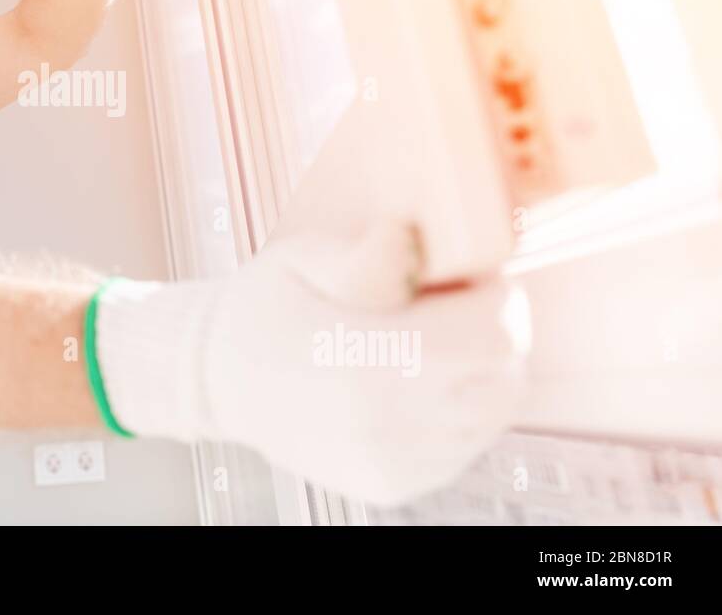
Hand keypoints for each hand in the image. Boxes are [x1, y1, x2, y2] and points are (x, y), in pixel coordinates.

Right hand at [91, 220, 530, 506]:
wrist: (217, 378)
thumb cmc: (263, 308)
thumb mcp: (303, 258)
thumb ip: (369, 253)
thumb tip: (416, 239)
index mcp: (365, 362)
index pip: (496, 334)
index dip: (496, 294)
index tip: (467, 278)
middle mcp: (385, 425)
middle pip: (506, 377)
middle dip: (495, 332)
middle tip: (454, 306)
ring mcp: (392, 464)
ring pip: (492, 414)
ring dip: (482, 373)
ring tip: (431, 343)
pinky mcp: (393, 484)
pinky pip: (463, 445)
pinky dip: (458, 411)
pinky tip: (415, 382)